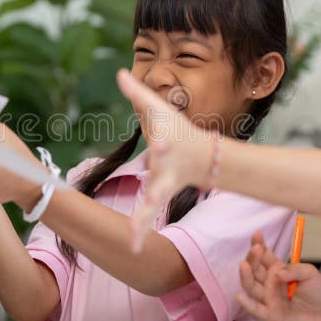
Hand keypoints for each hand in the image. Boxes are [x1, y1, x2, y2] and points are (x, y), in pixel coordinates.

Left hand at [116, 69, 212, 248]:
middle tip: (152, 198)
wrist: (200, 156)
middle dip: (156, 187)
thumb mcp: (157, 109)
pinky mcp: (158, 197)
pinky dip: (140, 231)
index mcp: (167, 143)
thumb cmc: (177, 129)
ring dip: (144, 221)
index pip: (164, 141)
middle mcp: (166, 167)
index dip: (162, 141)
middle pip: (160, 177)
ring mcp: (163, 185)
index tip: (161, 142)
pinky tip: (132, 248)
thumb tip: (120, 72)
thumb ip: (137, 93)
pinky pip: (147, 216)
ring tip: (134, 242)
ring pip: (152, 204)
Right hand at [236, 231, 320, 320]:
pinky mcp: (270, 315)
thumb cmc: (317, 293)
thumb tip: (277, 273)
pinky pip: (256, 309)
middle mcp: (269, 283)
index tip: (257, 234)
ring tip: (244, 265)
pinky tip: (240, 296)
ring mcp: (268, 298)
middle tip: (256, 249)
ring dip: (246, 276)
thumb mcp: (310, 273)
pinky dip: (247, 304)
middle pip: (255, 269)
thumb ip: (295, 269)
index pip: (264, 256)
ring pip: (251, 286)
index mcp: (277, 270)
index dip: (259, 244)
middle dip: (253, 258)